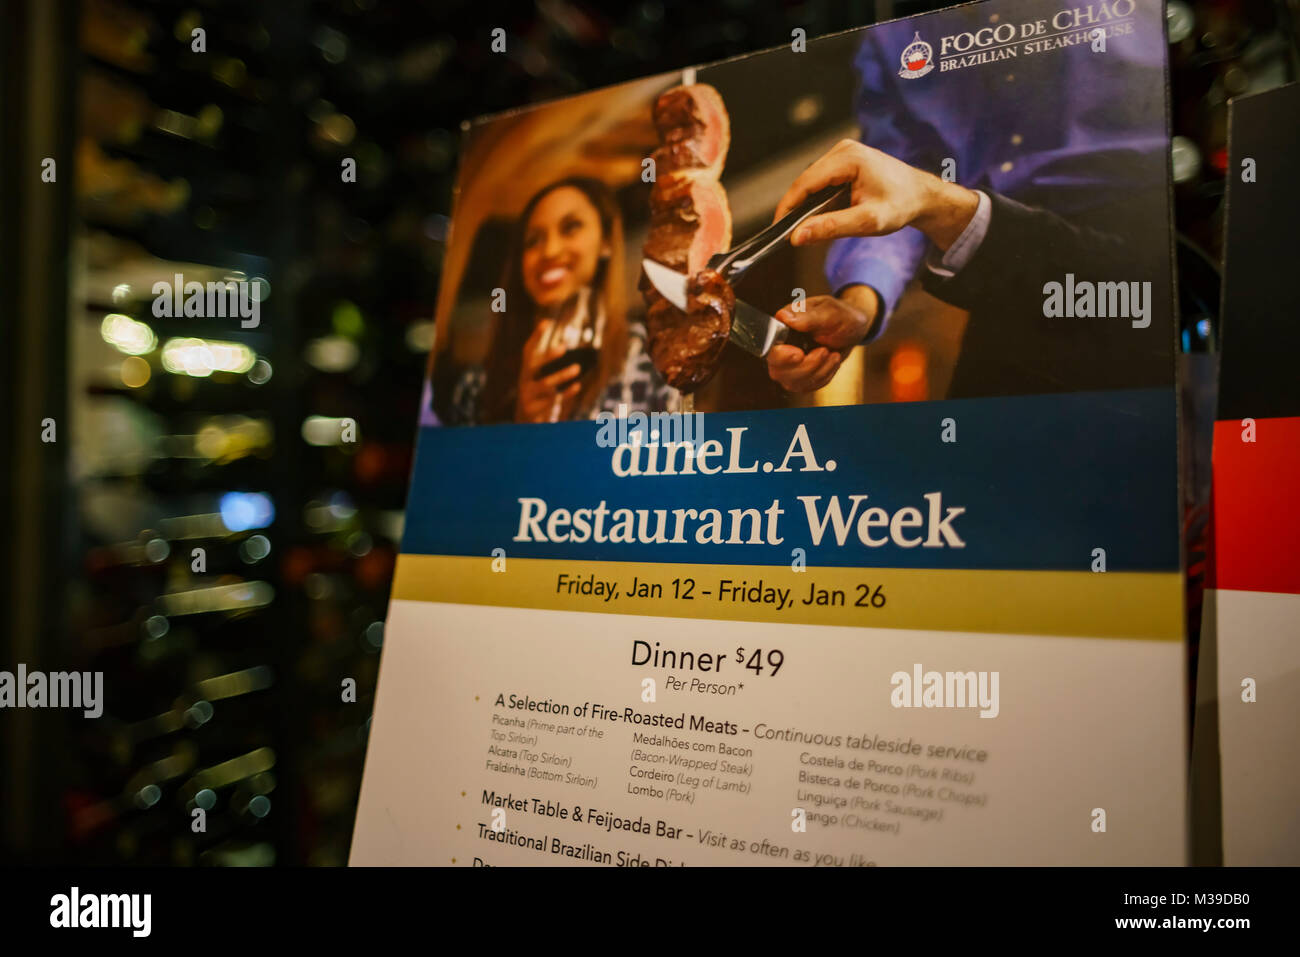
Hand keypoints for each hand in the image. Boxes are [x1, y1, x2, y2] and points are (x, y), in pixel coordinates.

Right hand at [515, 320, 582, 422]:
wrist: (526, 422)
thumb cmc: (540, 396)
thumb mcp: (543, 381)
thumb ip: (554, 370)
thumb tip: (579, 360)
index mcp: (526, 371)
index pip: (528, 351)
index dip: (536, 337)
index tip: (546, 321)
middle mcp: (524, 381)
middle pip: (535, 366)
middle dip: (548, 356)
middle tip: (564, 346)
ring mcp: (527, 397)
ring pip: (546, 385)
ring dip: (561, 375)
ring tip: (577, 368)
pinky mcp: (533, 411)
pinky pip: (552, 401)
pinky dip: (566, 394)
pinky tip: (577, 386)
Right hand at [766, 287, 875, 392]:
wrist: (853, 328)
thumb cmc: (841, 316)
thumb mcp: (829, 312)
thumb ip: (807, 316)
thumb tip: (783, 317)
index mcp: (782, 327)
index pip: (769, 349)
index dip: (782, 356)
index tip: (799, 354)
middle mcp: (782, 348)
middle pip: (778, 371)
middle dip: (805, 367)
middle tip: (825, 351)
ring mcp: (790, 365)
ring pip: (793, 383)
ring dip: (818, 372)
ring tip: (833, 354)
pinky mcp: (801, 377)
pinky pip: (807, 387)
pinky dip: (824, 376)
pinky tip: (832, 362)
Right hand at [773, 139, 978, 250]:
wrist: (922, 196)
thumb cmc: (901, 206)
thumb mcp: (867, 222)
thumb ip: (831, 228)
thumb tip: (797, 237)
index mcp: (848, 158)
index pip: (805, 183)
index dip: (787, 207)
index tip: (778, 230)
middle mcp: (842, 150)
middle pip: (805, 181)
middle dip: (795, 208)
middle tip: (790, 236)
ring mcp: (842, 153)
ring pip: (811, 181)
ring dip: (805, 204)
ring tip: (803, 228)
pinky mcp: (844, 160)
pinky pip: (820, 180)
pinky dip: (816, 199)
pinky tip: (818, 216)